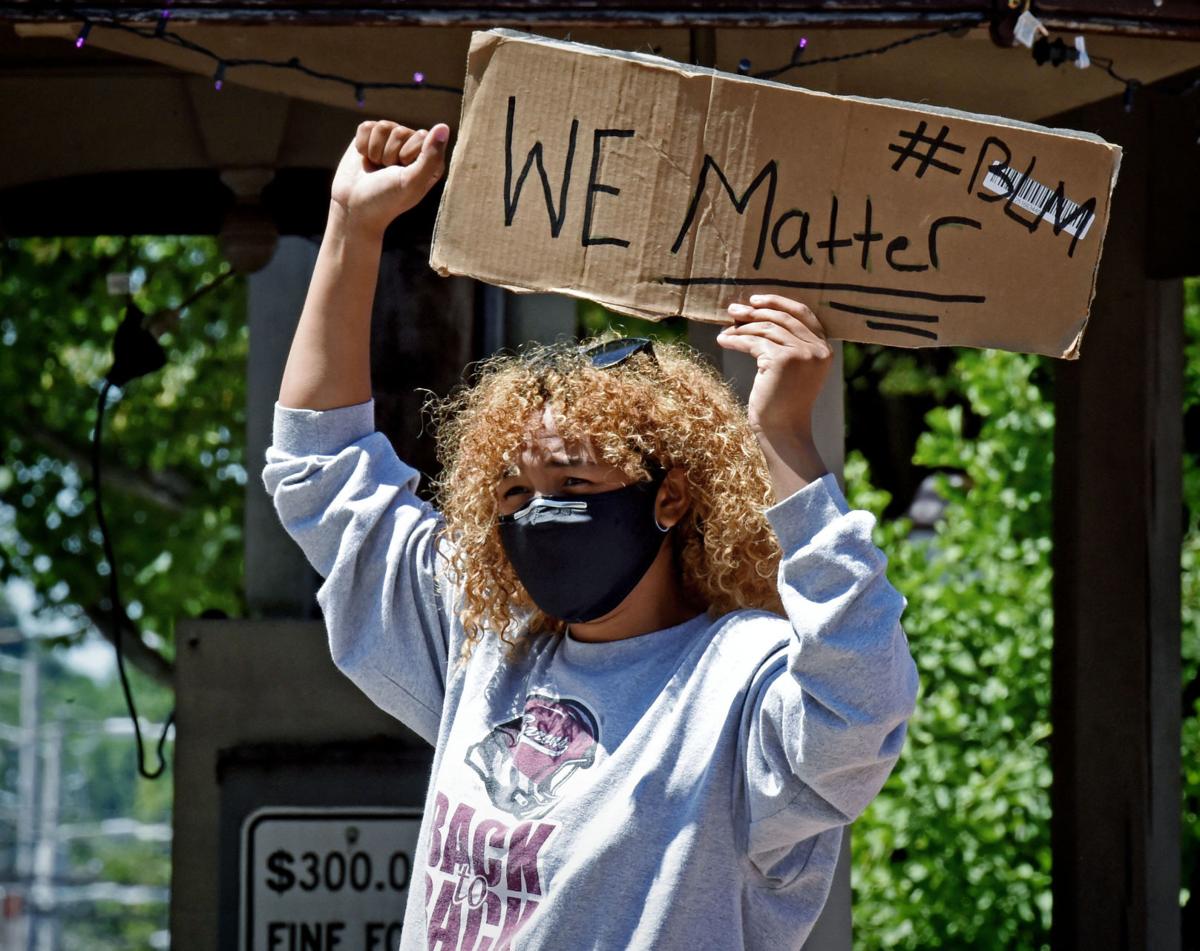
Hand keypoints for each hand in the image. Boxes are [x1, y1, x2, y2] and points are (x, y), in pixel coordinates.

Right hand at [329, 120, 450, 237]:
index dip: (406, 155)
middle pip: (400, 131)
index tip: (402, 174)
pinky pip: (366, 126)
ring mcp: (391, 140)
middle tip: (386, 173)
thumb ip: (431, 157)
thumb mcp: (412, 182)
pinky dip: (362, 145)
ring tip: (377, 168)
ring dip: (375, 151)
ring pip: (382, 126)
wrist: (353, 207)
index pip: (422, 136)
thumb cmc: (386, 199)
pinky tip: (365, 160)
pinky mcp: (371, 137)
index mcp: (430, 159)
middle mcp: (413, 146)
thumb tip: (443, 126)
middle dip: (389, 155)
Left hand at [716, 295, 832, 440]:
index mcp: (824, 349)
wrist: (783, 431)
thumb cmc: (782, 403)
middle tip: (733, 309)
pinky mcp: (782, 360)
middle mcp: (817, 349)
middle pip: (782, 317)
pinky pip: (754, 342)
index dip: (778, 302)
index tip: (755, 300)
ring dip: (741, 327)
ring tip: (725, 329)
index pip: (802, 314)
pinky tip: (723, 341)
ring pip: (766, 328)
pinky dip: (736, 340)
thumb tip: (756, 314)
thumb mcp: (790, 370)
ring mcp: (802, 354)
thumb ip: (787, 344)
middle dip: (755, 311)